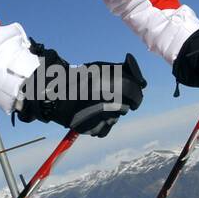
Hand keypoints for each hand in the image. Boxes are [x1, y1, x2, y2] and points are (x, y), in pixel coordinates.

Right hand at [16, 42, 146, 136]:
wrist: (54, 94)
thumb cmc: (79, 78)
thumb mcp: (101, 68)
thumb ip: (126, 71)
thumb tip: (143, 83)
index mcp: (114, 85)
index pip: (137, 92)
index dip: (136, 93)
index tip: (131, 94)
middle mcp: (110, 102)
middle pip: (126, 107)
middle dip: (121, 102)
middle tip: (105, 98)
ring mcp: (102, 118)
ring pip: (116, 118)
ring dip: (110, 113)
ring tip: (94, 105)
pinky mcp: (93, 129)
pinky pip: (104, 129)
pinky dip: (100, 124)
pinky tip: (91, 115)